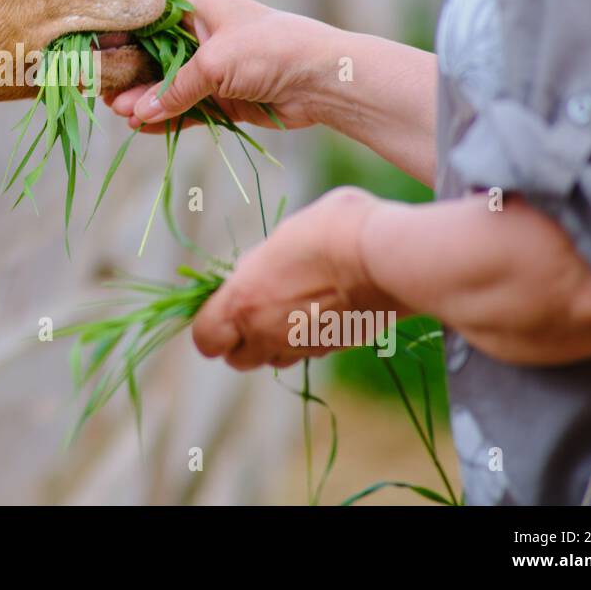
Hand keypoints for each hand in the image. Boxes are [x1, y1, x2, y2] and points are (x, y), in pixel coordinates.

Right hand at [107, 0, 439, 185]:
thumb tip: (139, 113)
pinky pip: (187, 108)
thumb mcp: (214, 63)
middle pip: (154, 55)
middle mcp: (204, 34)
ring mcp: (214, 68)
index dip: (122, 33)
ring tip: (120, 113)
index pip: (149, 16)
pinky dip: (167, 117)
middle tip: (101, 92)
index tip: (95, 51)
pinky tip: (143, 126)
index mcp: (200, 6)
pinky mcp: (224, 97)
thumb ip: (174, 89)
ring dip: (146, 100)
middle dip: (130, 75)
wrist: (324, 80)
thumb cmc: (271, 49)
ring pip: (168, 85)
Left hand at [192, 187, 405, 369]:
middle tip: (259, 311)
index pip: (205, 338)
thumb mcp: (283, 236)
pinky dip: (309, 340)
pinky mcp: (332, 350)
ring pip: (275, 360)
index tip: (224, 310)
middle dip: (244, 341)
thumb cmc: (331, 229)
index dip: (211, 329)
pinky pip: (308, 353)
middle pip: (238, 359)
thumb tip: (261, 267)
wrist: (385, 256)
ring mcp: (300, 346)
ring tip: (294, 308)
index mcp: (243, 299)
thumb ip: (263, 262)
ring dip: (276, 343)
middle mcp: (266, 331)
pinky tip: (325, 310)